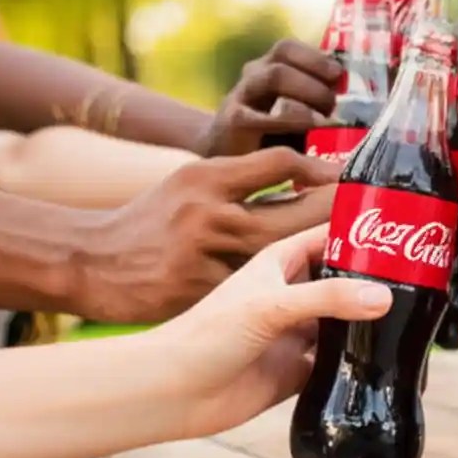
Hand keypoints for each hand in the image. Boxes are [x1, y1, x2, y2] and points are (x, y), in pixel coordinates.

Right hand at [78, 148, 342, 322]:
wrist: (89, 260)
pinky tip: (312, 296)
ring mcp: (202, 257)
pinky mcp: (198, 294)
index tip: (347, 174)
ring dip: (319, 258)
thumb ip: (240, 178)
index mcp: (207, 177)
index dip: (320, 168)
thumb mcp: (191, 181)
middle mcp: (207, 213)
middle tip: (368, 218)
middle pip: (290, 212)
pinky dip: (284, 295)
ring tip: (355, 257)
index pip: (278, 161)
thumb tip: (305, 175)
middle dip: (334, 216)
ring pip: (278, 258)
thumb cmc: (150, 219)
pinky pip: (253, 295)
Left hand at [151, 224, 392, 436]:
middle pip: (344, 279)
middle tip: (421, 277)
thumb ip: (328, 298)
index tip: (405, 226)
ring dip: (371, 321)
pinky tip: (387, 358)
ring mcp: (295, 331)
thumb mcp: (270, 304)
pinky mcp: (297, 368)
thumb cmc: (204, 334)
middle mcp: (291, 293)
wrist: (173, 391)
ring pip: (345, 321)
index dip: (363, 230)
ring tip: (416, 316)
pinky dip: (360, 360)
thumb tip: (383, 296)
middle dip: (377, 278)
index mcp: (281, 262)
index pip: (331, 235)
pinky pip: (338, 361)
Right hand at [197, 40, 341, 157]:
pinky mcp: (232, 123)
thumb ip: (320, 103)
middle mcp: (253, 76)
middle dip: (315, 77)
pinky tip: (308, 131)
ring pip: (275, 75)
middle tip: (334, 103)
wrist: (224, 160)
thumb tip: (363, 103)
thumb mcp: (296, 114)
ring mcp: (240, 97)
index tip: (339, 75)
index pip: (288, 47)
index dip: (316, 58)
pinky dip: (290, 120)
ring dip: (307, 91)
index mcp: (268, 68)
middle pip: (284, 58)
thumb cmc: (271, 137)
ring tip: (325, 116)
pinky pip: (261, 113)